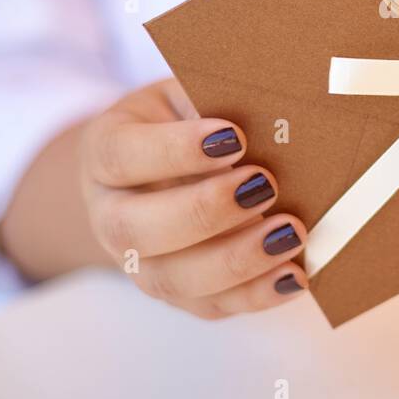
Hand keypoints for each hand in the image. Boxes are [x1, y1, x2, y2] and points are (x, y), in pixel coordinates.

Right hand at [78, 79, 306, 318]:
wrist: (163, 167)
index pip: (122, 156)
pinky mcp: (176, 293)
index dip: (175, 150)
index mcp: (104, 152)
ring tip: (290, 234)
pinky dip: (256, 295)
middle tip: (264, 186)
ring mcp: (138, 262)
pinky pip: (210, 306)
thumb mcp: (188, 93)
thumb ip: (217, 102)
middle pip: (135, 228)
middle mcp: (109, 214)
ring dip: (235, 261)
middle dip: (204, 211)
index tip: (234, 137)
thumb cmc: (185, 121)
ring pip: (171, 278)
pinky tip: (294, 274)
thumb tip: (277, 117)